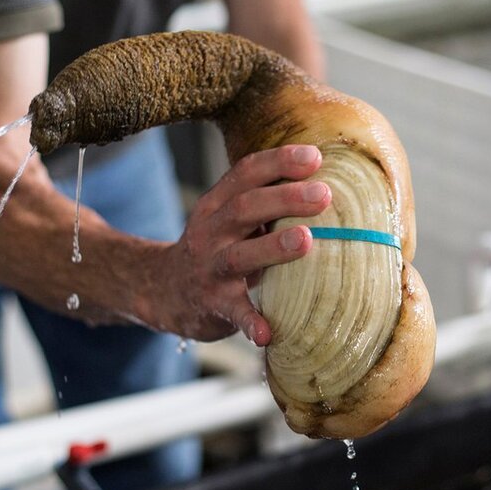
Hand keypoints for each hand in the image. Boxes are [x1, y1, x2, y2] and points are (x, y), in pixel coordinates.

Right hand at [145, 144, 330, 344]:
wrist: (164, 291)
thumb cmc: (217, 249)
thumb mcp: (231, 219)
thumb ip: (265, 203)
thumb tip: (326, 184)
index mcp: (218, 204)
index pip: (246, 172)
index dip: (279, 161)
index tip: (314, 156)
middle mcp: (211, 231)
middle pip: (245, 208)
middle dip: (285, 198)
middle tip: (324, 194)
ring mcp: (210, 269)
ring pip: (239, 255)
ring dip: (273, 247)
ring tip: (306, 241)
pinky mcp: (213, 304)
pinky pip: (234, 313)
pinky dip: (250, 322)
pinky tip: (267, 333)